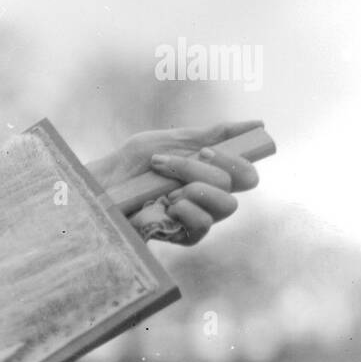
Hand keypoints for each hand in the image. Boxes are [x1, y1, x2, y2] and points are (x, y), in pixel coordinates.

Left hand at [88, 120, 262, 245]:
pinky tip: (165, 206)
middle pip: (237, 187)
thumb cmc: (133, 162)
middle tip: (165, 165)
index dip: (235, 161)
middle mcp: (209, 197)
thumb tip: (258, 124)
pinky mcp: (183, 237)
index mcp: (211, 174)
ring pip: (226, 206)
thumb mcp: (172, 140)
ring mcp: (198, 218)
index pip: (246, 174)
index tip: (204, 152)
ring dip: (194, 189)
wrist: (103, 183)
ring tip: (165, 190)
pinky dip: (186, 211)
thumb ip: (213, 134)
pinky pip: (203, 227)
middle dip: (200, 171)